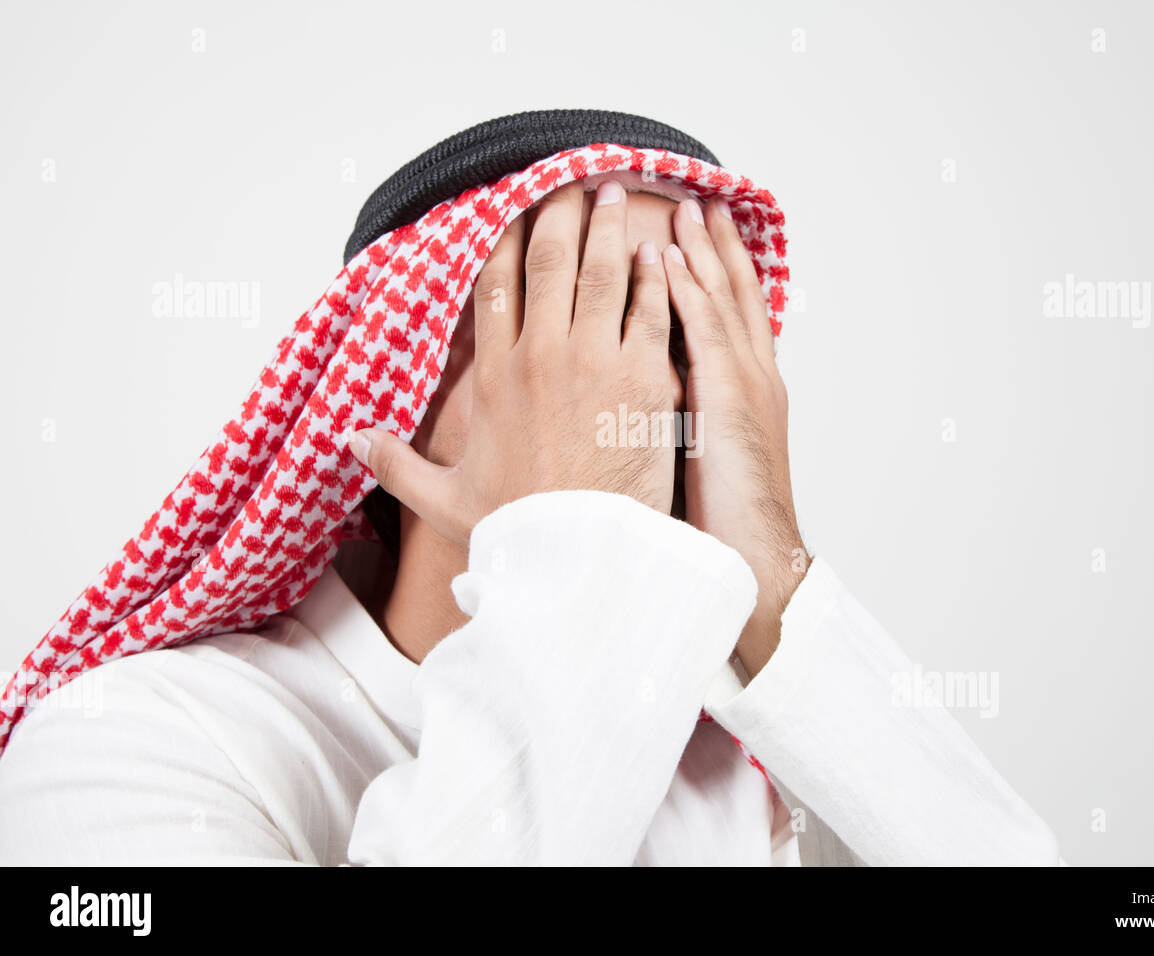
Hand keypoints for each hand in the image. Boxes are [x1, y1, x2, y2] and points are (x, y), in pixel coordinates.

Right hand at [348, 181, 678, 545]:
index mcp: (495, 378)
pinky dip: (654, 275)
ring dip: (606, 227)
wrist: (578, 558)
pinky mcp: (643, 379)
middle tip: (570, 182)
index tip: (512, 210)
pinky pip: (650, 309)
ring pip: (600, 272)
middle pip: (548, 263)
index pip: (494, 287)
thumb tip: (350, 440)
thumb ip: (396, 464)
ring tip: (612, 193)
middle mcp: (542, 357)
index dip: (504, 240)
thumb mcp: (443, 499)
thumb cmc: (519, 531)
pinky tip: (658, 250)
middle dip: (558, 214)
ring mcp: (596, 363)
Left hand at [663, 197, 805, 675]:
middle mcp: (753, 376)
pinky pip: (706, 333)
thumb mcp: (708, 458)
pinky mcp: (730, 400)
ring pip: (721, 302)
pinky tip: (669, 260)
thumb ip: (689, 418)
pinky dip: (689, 292)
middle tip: (693, 201)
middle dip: (714, 246)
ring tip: (679, 210)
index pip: (730, 315)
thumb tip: (652, 399)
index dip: (715, 271)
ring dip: (700, 252)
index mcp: (747, 390)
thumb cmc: (727, 520)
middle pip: (734, 294)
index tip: (694, 235)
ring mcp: (745, 384)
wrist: (758, 558)